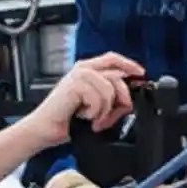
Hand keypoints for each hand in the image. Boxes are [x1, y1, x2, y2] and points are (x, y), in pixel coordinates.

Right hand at [22, 52, 144, 147]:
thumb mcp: (95, 107)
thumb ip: (111, 99)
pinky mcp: (75, 85)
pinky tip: (82, 116)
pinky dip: (94, 113)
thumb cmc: (66, 119)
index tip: (140, 73)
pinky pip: (99, 99)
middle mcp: (83, 69)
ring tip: (92, 119)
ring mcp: (78, 76)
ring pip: (109, 90)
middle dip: (120, 100)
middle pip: (116, 76)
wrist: (45, 129)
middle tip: (109, 117)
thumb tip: (128, 100)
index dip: (129, 64)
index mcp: (86, 69)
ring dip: (104, 110)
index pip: (113, 58)